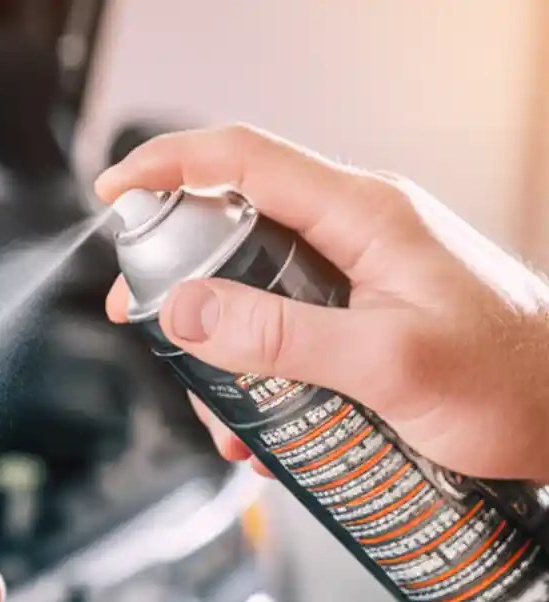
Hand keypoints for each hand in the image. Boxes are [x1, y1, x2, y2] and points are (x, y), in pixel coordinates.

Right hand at [96, 124, 548, 482]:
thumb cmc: (515, 381)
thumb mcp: (388, 363)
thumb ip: (280, 336)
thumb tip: (184, 310)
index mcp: (363, 213)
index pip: (243, 158)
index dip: (167, 164)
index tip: (113, 194)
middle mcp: (355, 230)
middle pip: (233, 225)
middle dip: (179, 276)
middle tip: (144, 318)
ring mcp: (359, 270)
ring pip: (252, 284)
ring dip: (221, 344)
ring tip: (224, 410)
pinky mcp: (362, 311)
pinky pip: (284, 322)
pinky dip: (257, 369)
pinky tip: (262, 423)